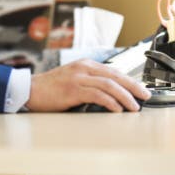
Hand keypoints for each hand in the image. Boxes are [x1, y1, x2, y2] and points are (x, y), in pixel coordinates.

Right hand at [25, 59, 150, 111]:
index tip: (140, 89)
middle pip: (115, 76)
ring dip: (125, 96)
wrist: (30, 89)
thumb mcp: (73, 79)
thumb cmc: (51, 88)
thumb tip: (110, 95)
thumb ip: (89, 83)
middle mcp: (84, 68)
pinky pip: (97, 94)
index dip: (129, 80)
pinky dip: (110, 102)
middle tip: (145, 96)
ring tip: (134, 106)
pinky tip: (117, 109)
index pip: (113, 71)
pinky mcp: (73, 89)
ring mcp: (78, 78)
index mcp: (85, 65)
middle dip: (133, 86)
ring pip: (109, 85)